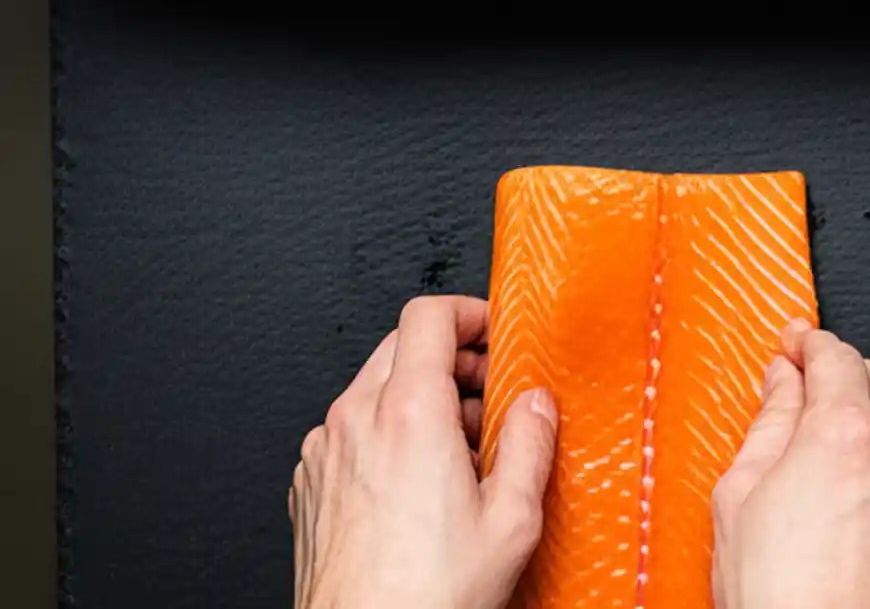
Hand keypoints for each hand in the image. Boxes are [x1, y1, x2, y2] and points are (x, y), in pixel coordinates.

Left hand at [290, 296, 558, 608]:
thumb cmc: (427, 596)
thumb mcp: (510, 520)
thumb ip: (529, 446)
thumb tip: (537, 405)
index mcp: (409, 414)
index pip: (428, 315)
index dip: (467, 312)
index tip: (491, 332)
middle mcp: (357, 419)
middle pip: (401, 345)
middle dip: (451, 357)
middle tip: (488, 394)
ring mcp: (325, 449)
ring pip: (374, 387)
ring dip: (419, 396)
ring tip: (459, 448)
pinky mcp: (310, 480)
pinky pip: (351, 428)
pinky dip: (386, 431)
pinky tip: (417, 481)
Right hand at [712, 320, 869, 608]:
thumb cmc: (777, 593)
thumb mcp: (741, 493)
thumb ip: (769, 422)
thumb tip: (782, 381)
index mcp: (842, 433)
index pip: (836, 355)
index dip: (810, 342)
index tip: (797, 344)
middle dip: (852, 372)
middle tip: (819, 388)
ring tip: (850, 445)